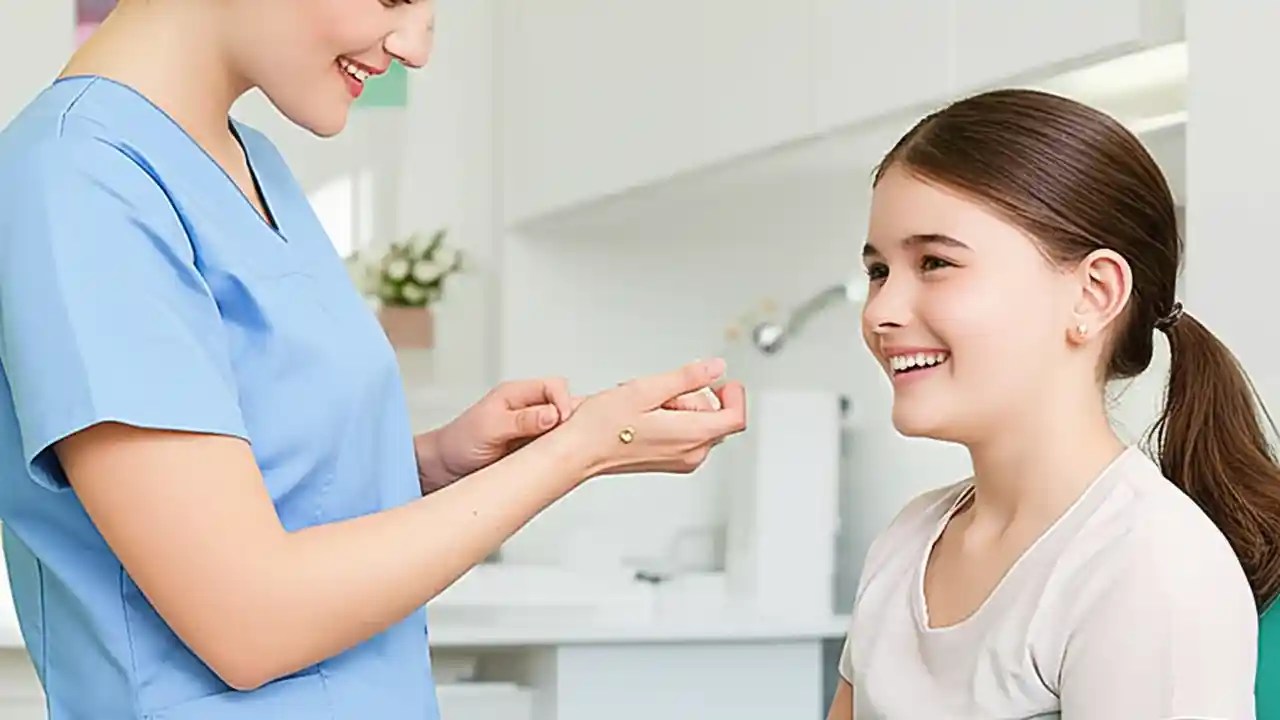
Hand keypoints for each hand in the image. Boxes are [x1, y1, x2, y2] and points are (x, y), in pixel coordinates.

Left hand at [416, 378, 574, 493]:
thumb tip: (552, 414)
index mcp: (516, 393)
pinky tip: (549, 462)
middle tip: (561, 441)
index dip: (563, 403)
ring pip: (562, 428)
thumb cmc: (459, 442)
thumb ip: (522, 420)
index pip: (554, 387)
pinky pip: (554, 447)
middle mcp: (526, 408)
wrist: (445, 467)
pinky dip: (557, 454)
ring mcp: (531, 429)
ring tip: (551, 453)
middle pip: (563, 405)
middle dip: (568, 422)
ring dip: (562, 440)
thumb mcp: (490, 428)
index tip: (560, 423)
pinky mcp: (532, 448)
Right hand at [560, 358, 746, 477]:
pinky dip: (675, 420)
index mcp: (690, 436)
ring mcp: (681, 460)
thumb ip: (688, 378)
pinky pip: (687, 435)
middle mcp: (691, 454)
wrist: (579, 451)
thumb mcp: (648, 389)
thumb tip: (716, 368)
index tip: (721, 380)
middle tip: (665, 392)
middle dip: (698, 397)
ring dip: (684, 408)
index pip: (736, 417)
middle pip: (718, 419)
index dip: (734, 394)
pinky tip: (648, 415)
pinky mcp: (670, 462)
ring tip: (650, 404)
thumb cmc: (603, 425)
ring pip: (702, 426)